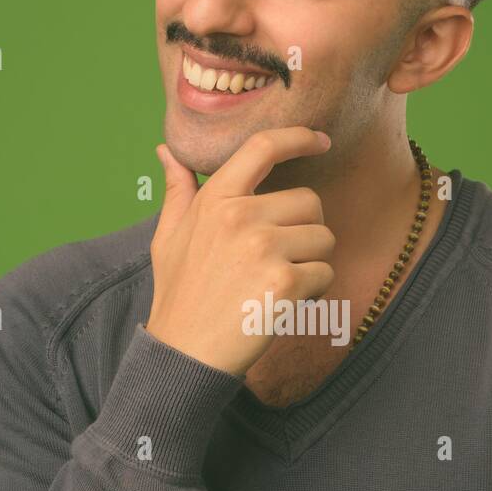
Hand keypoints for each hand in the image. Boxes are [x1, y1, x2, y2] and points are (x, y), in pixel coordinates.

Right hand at [146, 127, 335, 375]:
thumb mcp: (168, 237)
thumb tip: (165, 151)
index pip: (263, 147)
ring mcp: (263, 248)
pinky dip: (314, 292)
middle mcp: (239, 216)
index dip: (298, 137)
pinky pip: (325, 272)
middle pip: (309, 201)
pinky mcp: (284, 282)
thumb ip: (178, 191)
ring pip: (324, 237)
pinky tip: (284, 304)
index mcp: (215, 199)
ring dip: (312, 262)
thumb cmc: (179, 295)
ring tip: (279, 283)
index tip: (321, 140)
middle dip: (306, 230)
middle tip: (280, 260)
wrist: (184, 353)